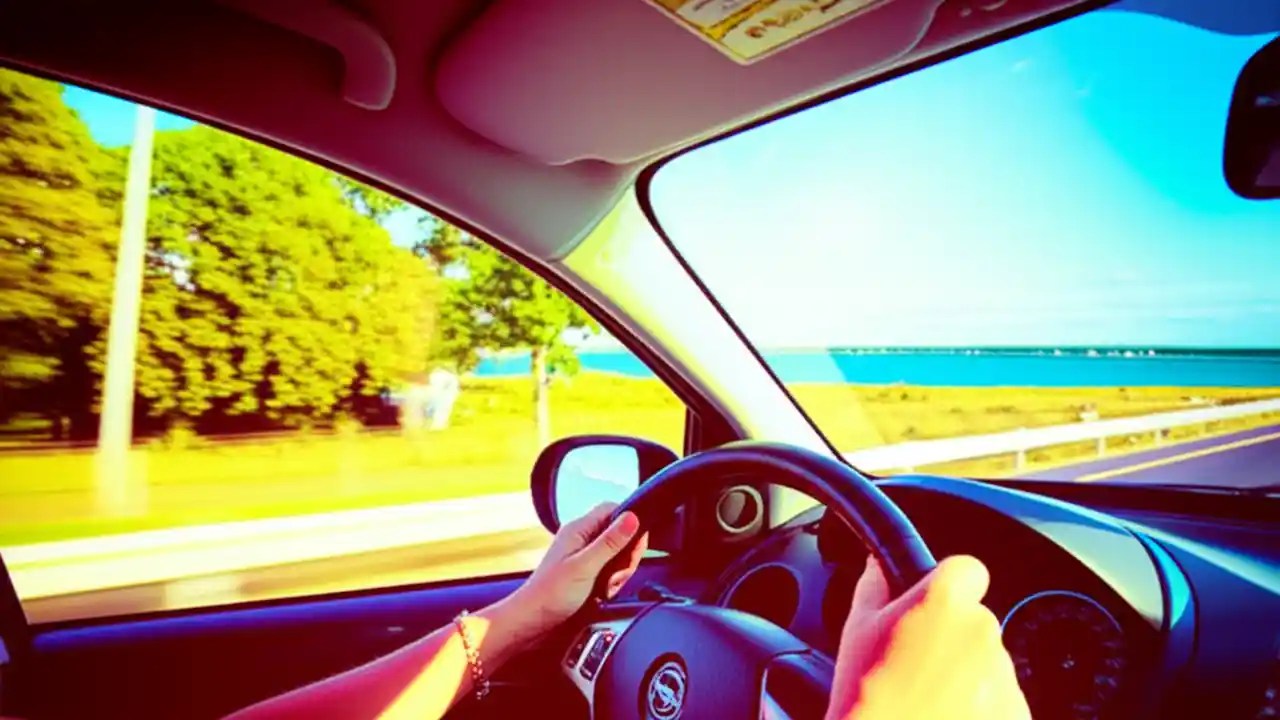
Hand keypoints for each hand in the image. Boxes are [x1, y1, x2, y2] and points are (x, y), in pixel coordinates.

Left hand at [511, 503, 647, 634]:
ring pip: (617, 555)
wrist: (533, 621)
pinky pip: (610, 570)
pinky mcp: (586, 571)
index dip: (630, 524)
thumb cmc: (550, 594)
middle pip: (619, 534)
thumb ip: (610, 543)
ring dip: (618, 573)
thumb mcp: (585, 566)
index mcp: (578, 529)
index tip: (635, 547)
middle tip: (616, 575)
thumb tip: (632, 517)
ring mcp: (583, 555)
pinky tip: (603, 593)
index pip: (613, 510)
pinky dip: (611, 582)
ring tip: (606, 587)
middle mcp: (581, 538)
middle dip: (625, 557)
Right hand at [826, 555, 1029, 719]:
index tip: (936, 605)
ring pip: (989, 664)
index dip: (951, 586)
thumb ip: (875, 585)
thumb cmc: (866, 695)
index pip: (968, 570)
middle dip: (954, 639)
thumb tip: (880, 565)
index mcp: (945, 602)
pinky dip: (982, 710)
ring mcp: (1004, 677)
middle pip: (977, 622)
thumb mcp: (857, 630)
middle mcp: (982, 632)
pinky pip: (1002, 702)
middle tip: (919, 666)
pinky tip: (947, 718)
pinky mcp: (1018, 713)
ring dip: (968, 677)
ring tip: (930, 701)